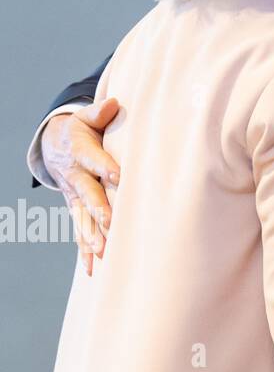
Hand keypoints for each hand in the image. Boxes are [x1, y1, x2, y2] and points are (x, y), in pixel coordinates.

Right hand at [41, 98, 121, 275]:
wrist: (56, 145)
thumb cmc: (82, 129)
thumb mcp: (87, 118)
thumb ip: (100, 112)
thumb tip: (114, 103)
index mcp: (80, 152)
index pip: (94, 159)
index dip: (106, 166)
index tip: (119, 175)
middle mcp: (75, 176)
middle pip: (87, 193)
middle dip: (98, 208)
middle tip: (109, 223)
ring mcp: (74, 195)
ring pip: (82, 217)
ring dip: (91, 234)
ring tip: (102, 251)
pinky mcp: (76, 208)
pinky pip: (79, 230)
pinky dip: (84, 249)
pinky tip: (92, 268)